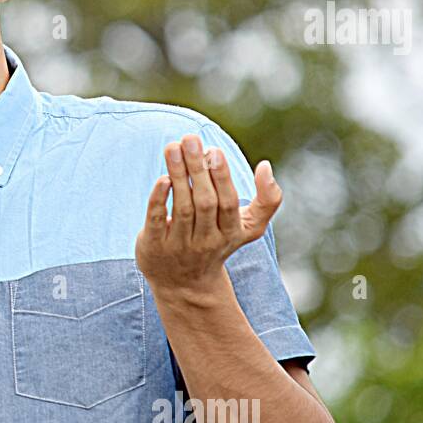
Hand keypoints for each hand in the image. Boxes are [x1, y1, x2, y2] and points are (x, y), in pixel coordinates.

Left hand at [134, 133, 281, 296]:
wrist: (184, 284)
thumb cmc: (218, 242)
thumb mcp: (249, 228)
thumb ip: (268, 200)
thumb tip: (267, 166)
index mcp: (230, 233)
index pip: (228, 204)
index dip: (222, 177)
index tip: (214, 151)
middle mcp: (206, 240)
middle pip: (204, 202)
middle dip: (198, 169)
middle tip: (190, 138)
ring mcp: (179, 245)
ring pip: (181, 207)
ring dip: (178, 175)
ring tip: (173, 147)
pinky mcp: (154, 246)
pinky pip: (156, 219)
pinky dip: (159, 198)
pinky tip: (162, 177)